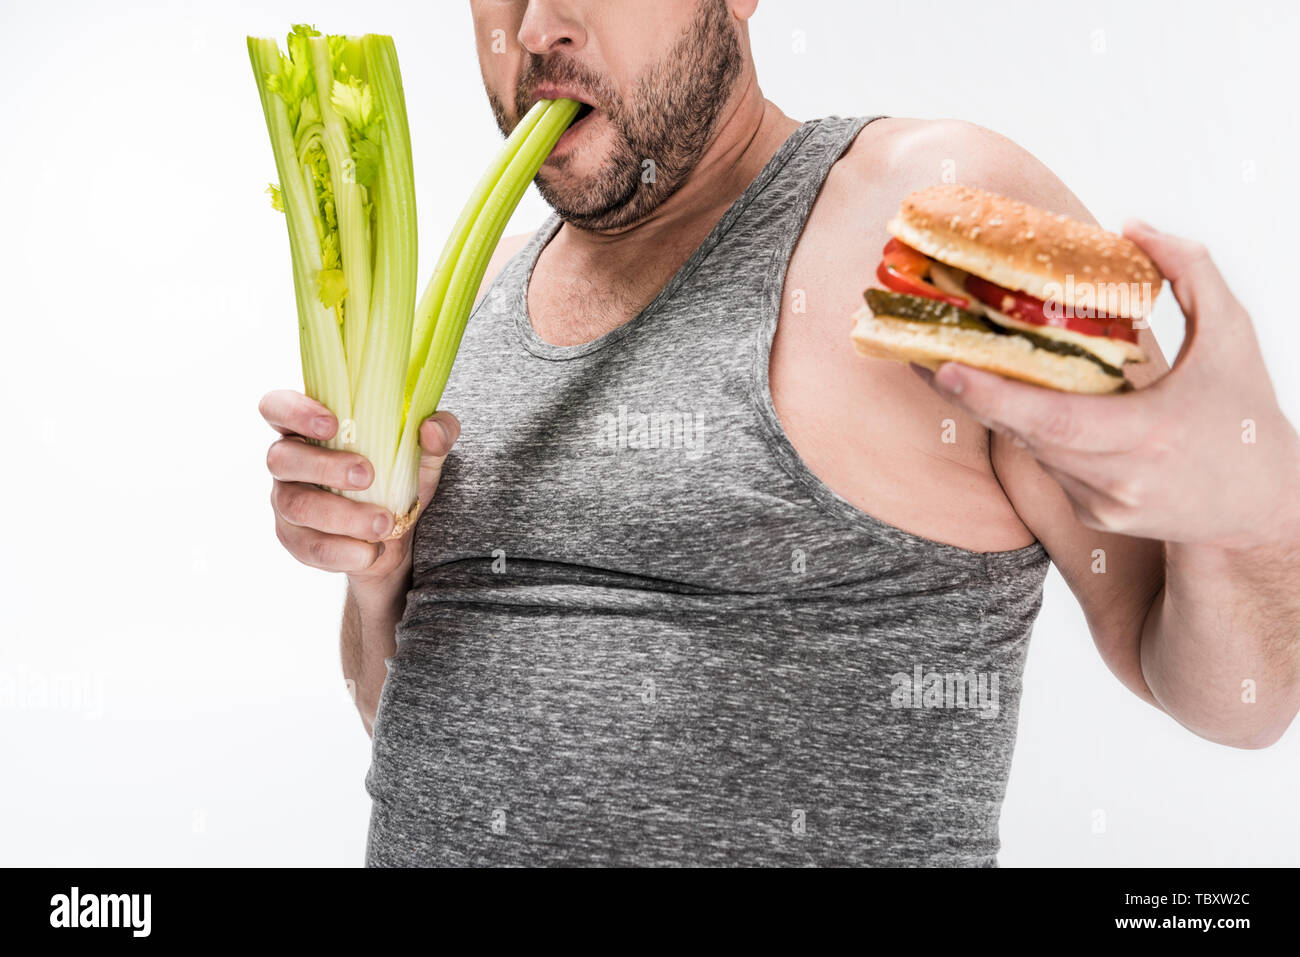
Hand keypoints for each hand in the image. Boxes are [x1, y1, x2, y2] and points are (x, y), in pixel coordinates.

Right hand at [259, 390, 460, 585]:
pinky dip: (343, 552)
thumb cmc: (398, 476)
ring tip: (384, 522)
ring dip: (343, 516)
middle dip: (325, 467)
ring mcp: (286, 500)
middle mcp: (288, 461)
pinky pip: (309, 547)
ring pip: (297, 506)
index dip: (294, 411)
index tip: (331, 424)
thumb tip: (431, 428)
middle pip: (282, 458)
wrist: (397, 534)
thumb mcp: (425, 454)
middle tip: (367, 476)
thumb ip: (438, 433)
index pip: (277, 406)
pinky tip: (372, 551)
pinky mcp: (294, 539)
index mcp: (309, 427)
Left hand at [915, 221, 1299, 548]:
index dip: (995, 395)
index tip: (945, 369)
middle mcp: (1118, 478)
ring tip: (950, 360)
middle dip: (967, 392)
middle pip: (1023, 433)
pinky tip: (1013, 396)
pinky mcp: (1093, 515)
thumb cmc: (1246, 416)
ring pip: (1031, 447)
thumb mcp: (1233, 335)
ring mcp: (1102, 502)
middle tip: (916, 351)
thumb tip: (1130, 226)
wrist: (1260, 507)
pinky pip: (1047, 463)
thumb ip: (1190, 273)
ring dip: (998, 406)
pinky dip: (1032, 429)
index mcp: (1149, 433)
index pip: (1054, 419)